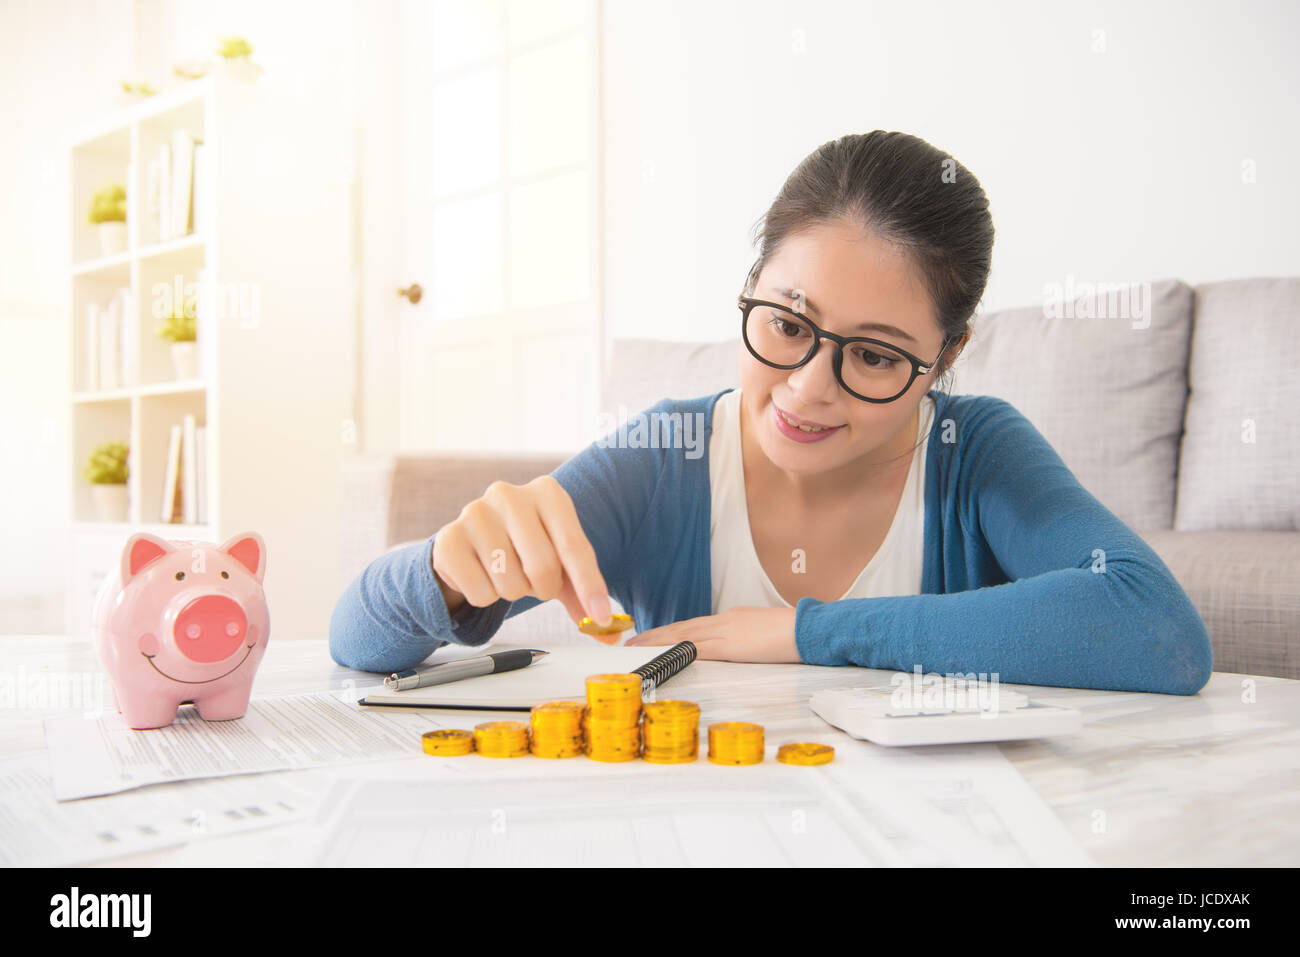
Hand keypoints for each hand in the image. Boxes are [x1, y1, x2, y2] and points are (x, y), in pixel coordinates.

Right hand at [430, 475, 612, 627]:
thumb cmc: (524, 548)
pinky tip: (481, 574)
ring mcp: (475, 513)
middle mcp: (510, 495)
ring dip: (513, 592)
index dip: (589, 587)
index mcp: (547, 493)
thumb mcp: (560, 563)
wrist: (471, 541)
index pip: (575, 548)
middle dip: (543, 588)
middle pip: (544, 568)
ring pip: (510, 584)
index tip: (601, 618)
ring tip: (506, 572)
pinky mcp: (448, 539)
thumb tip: (611, 634)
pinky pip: (480, 593)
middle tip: (535, 581)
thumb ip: (584, 595)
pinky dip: (485, 596)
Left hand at [624, 606, 800, 662]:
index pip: (693, 625)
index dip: (670, 631)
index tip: (651, 636)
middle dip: (655, 636)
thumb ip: (744, 638)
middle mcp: (723, 621)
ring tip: (637, 649)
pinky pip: (698, 650)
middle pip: (682, 628)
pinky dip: (678, 653)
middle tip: (632, 643)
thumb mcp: (762, 631)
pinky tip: (664, 657)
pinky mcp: (731, 646)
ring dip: (658, 643)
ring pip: (683, 637)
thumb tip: (735, 647)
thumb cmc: (793, 632)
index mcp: (731, 618)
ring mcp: (726, 632)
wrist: (808, 628)